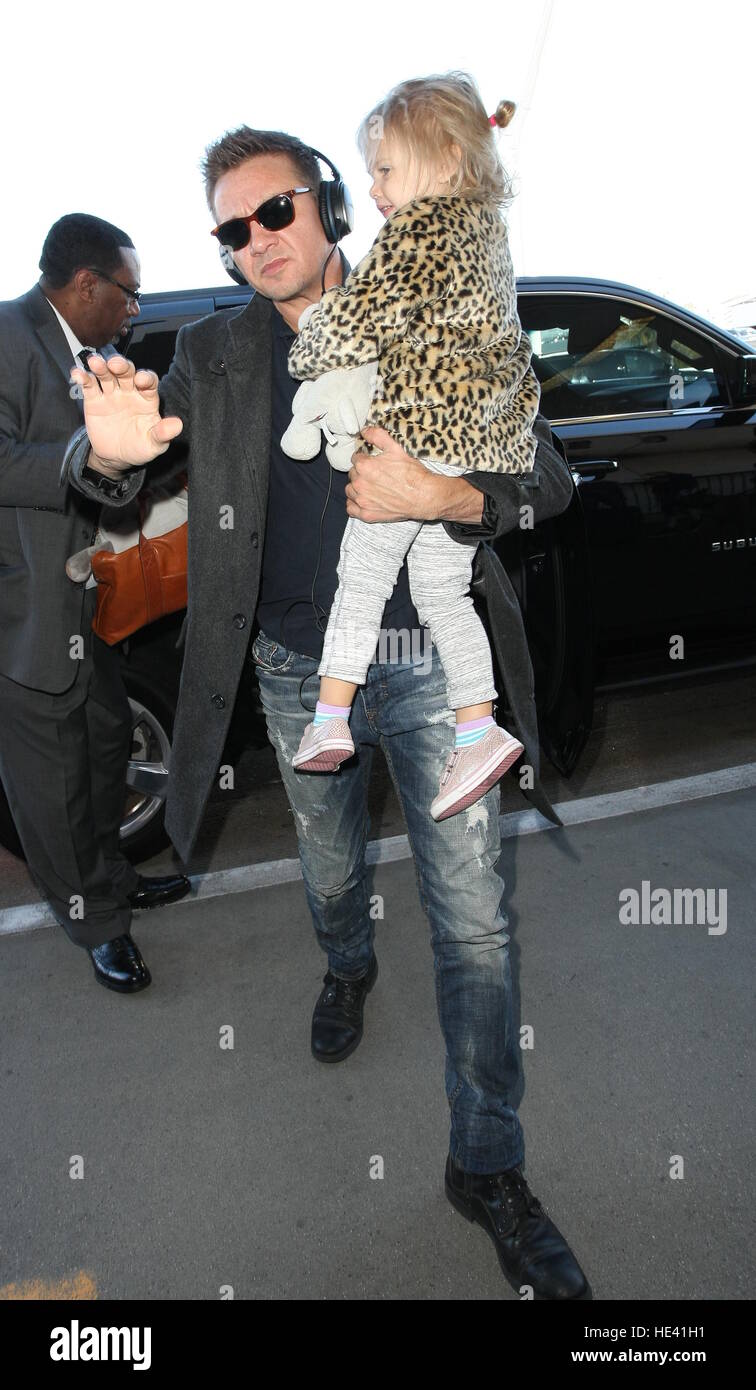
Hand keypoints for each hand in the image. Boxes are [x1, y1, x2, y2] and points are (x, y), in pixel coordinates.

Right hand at [69, 354, 182, 468]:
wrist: (116, 457)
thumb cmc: (139, 447)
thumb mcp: (154, 444)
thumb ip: (163, 433)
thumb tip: (178, 424)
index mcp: (147, 398)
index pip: (149, 382)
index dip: (146, 378)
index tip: (142, 380)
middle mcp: (129, 391)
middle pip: (126, 373)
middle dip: (121, 366)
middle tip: (115, 364)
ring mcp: (111, 394)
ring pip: (106, 375)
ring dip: (101, 367)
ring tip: (95, 363)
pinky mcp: (94, 400)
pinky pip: (89, 386)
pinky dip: (83, 378)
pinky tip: (77, 373)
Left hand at [345, 426, 438, 522]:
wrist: (423, 495)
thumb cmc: (412, 473)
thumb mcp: (396, 447)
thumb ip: (378, 436)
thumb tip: (365, 430)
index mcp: (364, 466)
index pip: (355, 459)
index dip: (364, 458)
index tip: (372, 461)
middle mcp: (360, 484)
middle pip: (352, 475)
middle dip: (361, 473)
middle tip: (374, 474)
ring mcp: (363, 500)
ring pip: (350, 491)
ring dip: (356, 488)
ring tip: (369, 487)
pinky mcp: (367, 514)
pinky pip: (351, 509)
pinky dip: (354, 504)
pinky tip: (364, 500)